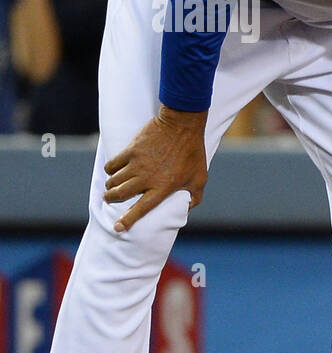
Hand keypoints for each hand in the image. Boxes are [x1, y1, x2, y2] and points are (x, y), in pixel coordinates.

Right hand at [104, 107, 208, 231]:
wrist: (182, 124)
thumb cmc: (193, 152)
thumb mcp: (200, 178)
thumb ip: (194, 196)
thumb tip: (186, 208)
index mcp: (163, 187)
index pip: (142, 209)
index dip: (128, 220)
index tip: (117, 228)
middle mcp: (147, 178)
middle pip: (120, 194)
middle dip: (111, 199)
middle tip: (109, 198)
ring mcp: (137, 164)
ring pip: (114, 180)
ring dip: (110, 186)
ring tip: (111, 186)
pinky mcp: (130, 150)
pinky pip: (112, 164)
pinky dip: (110, 170)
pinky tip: (112, 170)